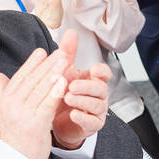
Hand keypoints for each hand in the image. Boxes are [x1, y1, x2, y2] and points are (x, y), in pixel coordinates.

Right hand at [0, 46, 69, 158]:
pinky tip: (64, 82)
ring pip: (41, 90)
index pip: (20, 77)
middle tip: (59, 52)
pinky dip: (56, 92)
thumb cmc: (14, 137)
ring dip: (54, 73)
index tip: (42, 52)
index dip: (32, 63)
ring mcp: (23, 115)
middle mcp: (12, 105)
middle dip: (47, 64)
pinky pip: (47, 105)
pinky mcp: (36, 124)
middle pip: (32, 80)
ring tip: (64, 61)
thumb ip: (3, 91)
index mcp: (5, 100)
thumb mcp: (3, 112)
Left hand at [47, 30, 112, 150]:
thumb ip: (68, 54)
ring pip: (97, 105)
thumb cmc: (61, 96)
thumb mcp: (63, 73)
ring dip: (83, 100)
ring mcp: (96, 111)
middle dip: (87, 86)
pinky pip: (92, 121)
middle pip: (101, 88)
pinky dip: (83, 117)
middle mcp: (97, 95)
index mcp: (92, 80)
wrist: (55, 122)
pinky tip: (73, 114)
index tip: (94, 70)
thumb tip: (71, 32)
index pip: (104, 73)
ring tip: (68, 98)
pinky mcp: (92, 125)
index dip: (102, 71)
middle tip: (72, 85)